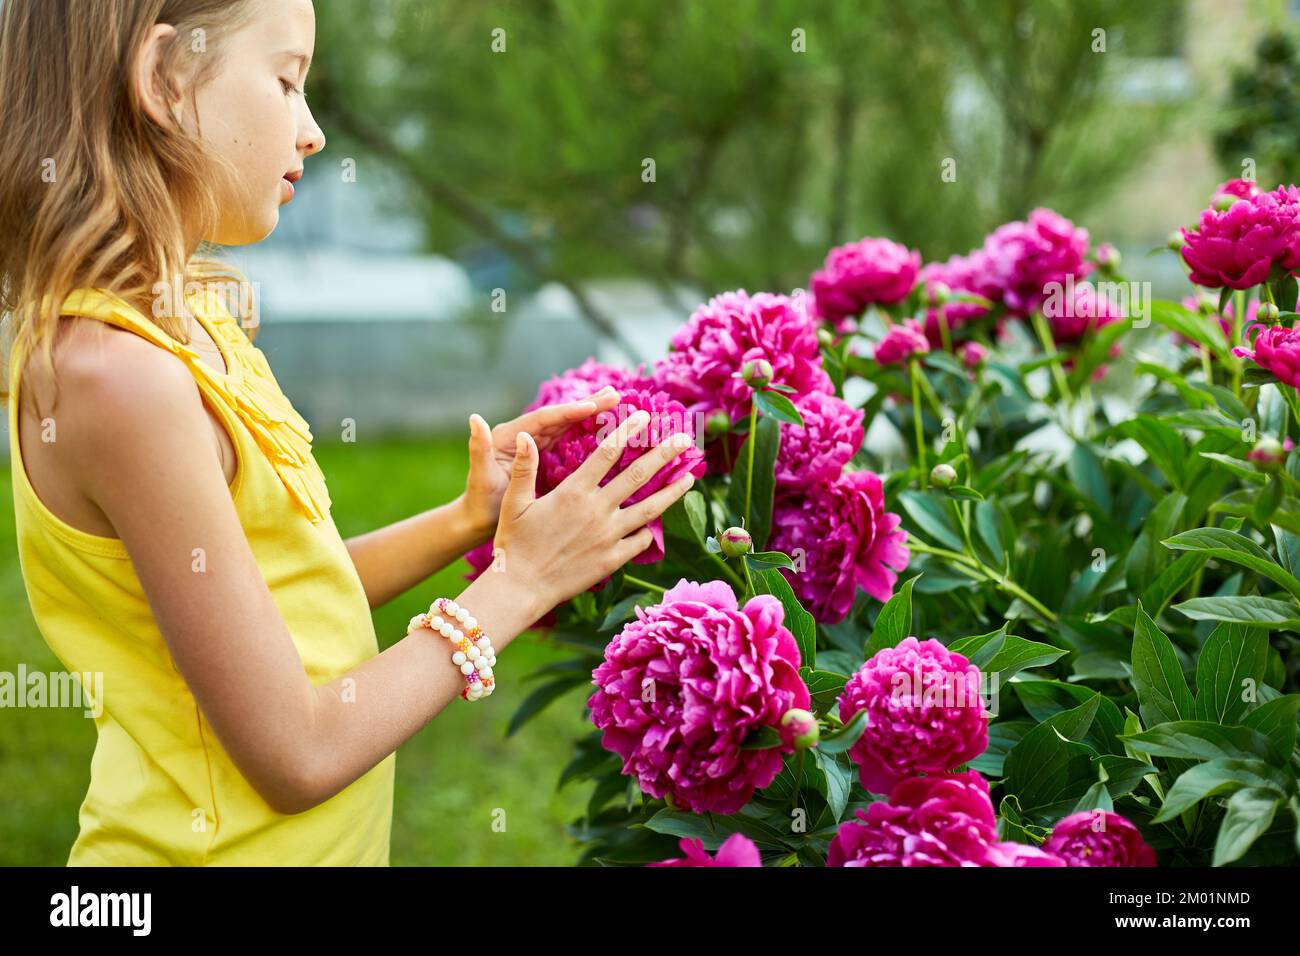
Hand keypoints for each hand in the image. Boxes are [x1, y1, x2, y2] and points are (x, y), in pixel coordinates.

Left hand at [460, 386, 622, 538]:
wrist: (478, 520)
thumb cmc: (480, 504)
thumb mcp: (480, 478)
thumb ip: (478, 448)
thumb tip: (475, 418)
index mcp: (509, 437)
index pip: (543, 420)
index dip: (568, 412)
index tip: (593, 406)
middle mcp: (522, 435)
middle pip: (558, 416)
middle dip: (586, 405)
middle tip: (614, 394)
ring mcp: (533, 444)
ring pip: (565, 424)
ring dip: (590, 413)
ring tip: (615, 401)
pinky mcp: (541, 454)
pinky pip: (566, 437)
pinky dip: (584, 429)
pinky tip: (604, 427)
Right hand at [492, 409, 696, 611]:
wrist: (522, 588)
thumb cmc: (514, 543)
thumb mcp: (514, 501)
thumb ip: (525, 467)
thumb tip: (525, 436)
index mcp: (574, 491)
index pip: (608, 452)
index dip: (629, 431)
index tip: (646, 417)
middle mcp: (597, 510)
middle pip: (639, 475)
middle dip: (664, 454)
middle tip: (684, 440)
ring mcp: (609, 536)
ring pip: (650, 508)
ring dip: (672, 491)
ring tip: (691, 477)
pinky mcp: (613, 559)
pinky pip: (640, 540)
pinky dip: (650, 529)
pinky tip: (657, 521)